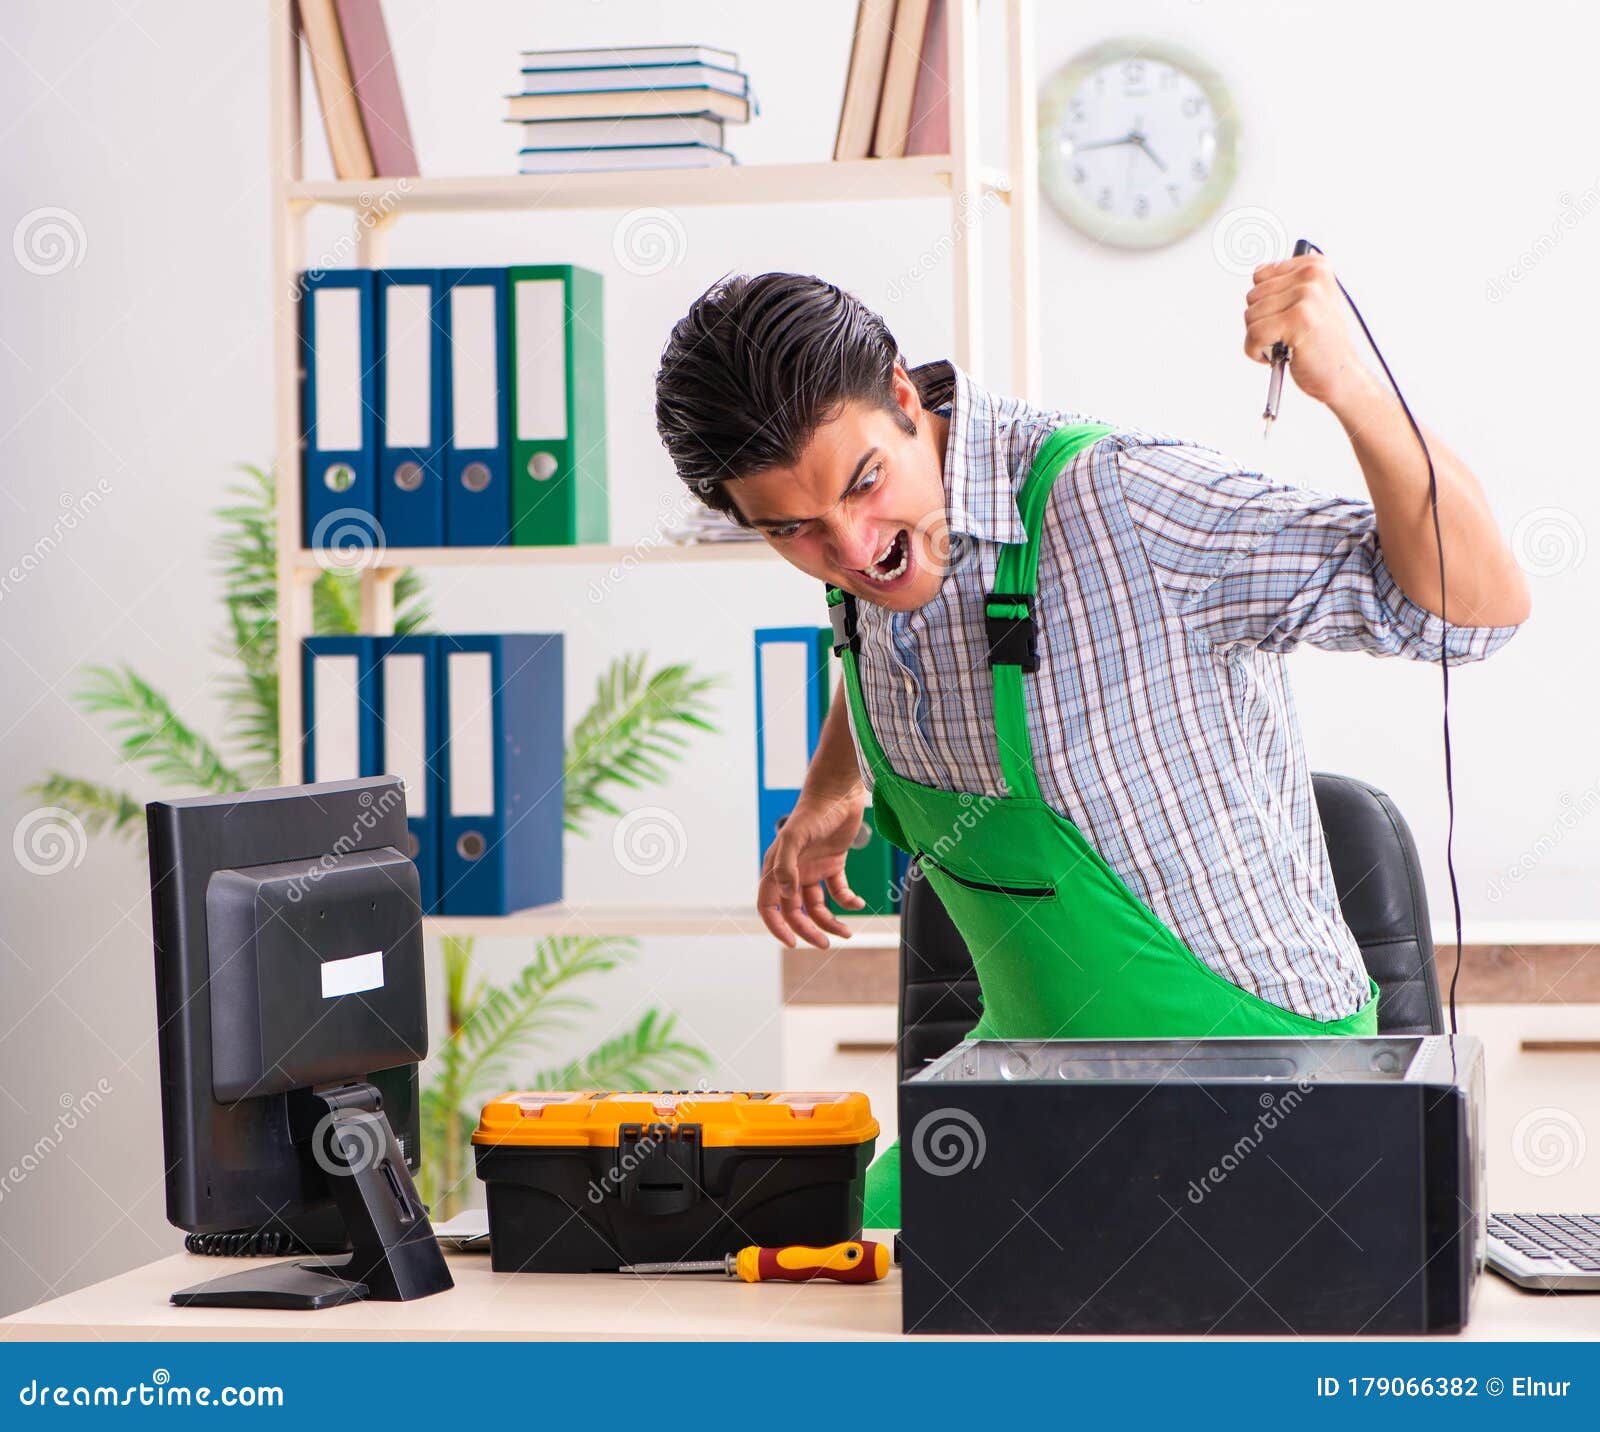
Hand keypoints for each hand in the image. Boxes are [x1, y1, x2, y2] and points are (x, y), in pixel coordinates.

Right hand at [757, 787, 867, 947]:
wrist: (838, 792)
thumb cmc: (812, 811)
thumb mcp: (795, 837)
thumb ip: (786, 866)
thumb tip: (788, 897)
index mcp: (776, 867)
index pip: (768, 905)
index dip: (776, 926)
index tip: (792, 943)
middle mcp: (793, 871)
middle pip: (795, 912)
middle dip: (808, 930)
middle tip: (824, 944)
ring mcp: (813, 868)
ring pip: (817, 906)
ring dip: (829, 922)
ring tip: (846, 933)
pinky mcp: (833, 863)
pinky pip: (838, 890)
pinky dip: (847, 900)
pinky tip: (858, 903)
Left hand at [1244, 252, 1377, 412]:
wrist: (1341, 373)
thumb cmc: (1321, 342)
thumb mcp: (1308, 301)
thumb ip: (1284, 283)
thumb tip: (1258, 271)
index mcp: (1315, 266)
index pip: (1260, 276)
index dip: (1264, 303)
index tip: (1284, 316)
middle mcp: (1313, 276)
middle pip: (1252, 296)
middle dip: (1261, 321)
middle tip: (1284, 335)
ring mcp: (1307, 296)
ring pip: (1250, 315)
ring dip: (1259, 338)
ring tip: (1283, 344)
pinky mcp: (1299, 319)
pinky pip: (1254, 333)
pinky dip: (1256, 351)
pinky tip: (1276, 354)